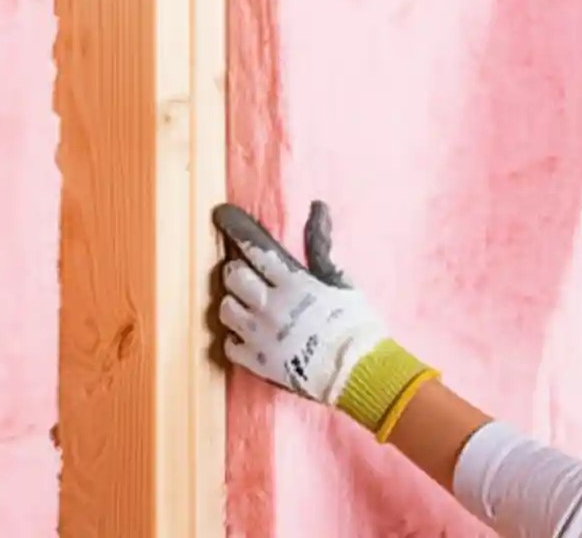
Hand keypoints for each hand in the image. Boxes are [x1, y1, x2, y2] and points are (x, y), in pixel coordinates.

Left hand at [212, 201, 438, 440]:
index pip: (255, 247)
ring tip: (251, 307)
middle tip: (251, 277)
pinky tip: (251, 336)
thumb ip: (321, 247)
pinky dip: (236, 338)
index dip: (235, 227)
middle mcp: (270, 306)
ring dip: (235, 303)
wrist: (360, 372)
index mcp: (293, 283)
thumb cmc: (356, 324)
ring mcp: (259, 336)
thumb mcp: (342, 281)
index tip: (221, 214)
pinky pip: (228, 344)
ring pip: (224, 308)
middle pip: (232, 275)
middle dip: (238, 271)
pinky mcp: (256, 363)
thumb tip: (317, 208)